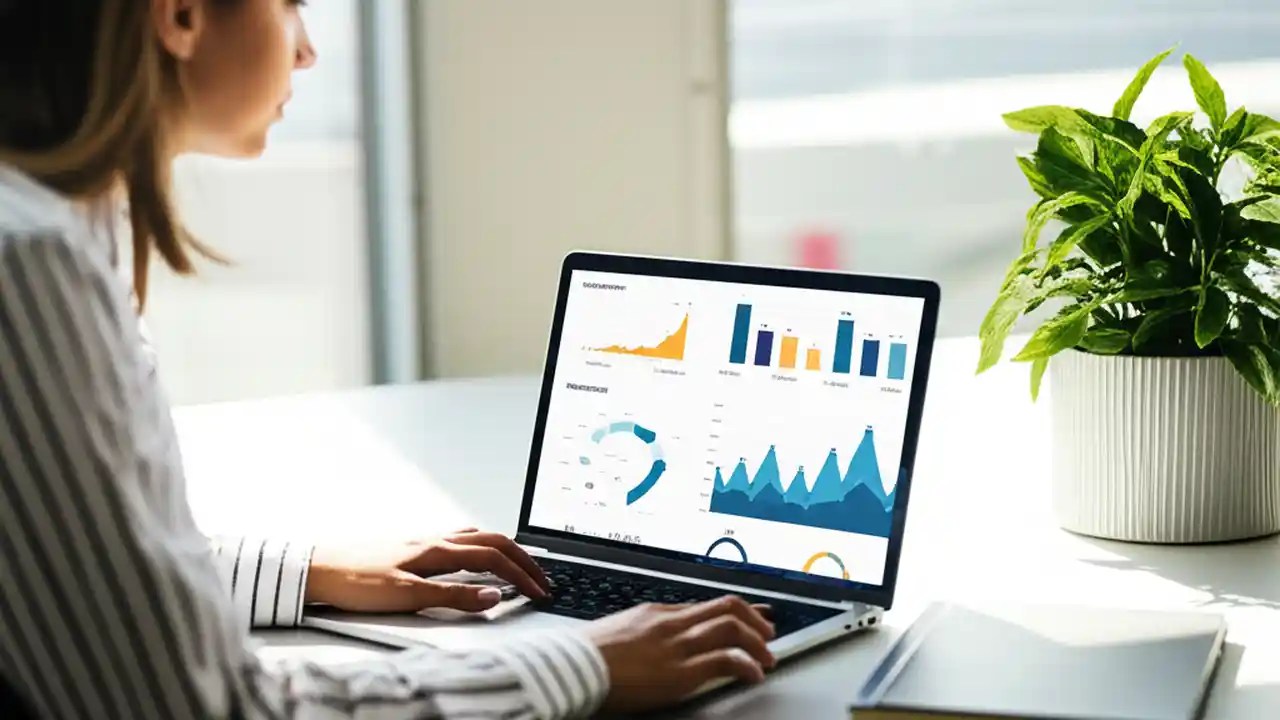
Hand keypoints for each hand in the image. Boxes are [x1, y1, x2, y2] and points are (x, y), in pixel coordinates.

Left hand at [305, 528, 550, 612]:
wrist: (317, 568)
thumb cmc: (355, 582)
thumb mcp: (406, 595)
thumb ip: (452, 597)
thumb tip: (493, 597)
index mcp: (438, 550)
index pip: (494, 558)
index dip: (522, 575)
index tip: (540, 592)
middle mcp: (436, 539)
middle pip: (494, 540)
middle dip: (524, 559)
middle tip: (542, 579)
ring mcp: (425, 540)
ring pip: (478, 535)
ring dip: (506, 549)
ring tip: (520, 565)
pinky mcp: (413, 546)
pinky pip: (461, 539)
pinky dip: (482, 547)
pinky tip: (476, 558)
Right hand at [586, 595, 776, 712]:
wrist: (570, 667)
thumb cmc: (586, 656)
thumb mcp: (620, 633)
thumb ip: (646, 632)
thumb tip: (658, 639)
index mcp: (658, 614)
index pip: (707, 605)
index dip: (737, 610)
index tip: (755, 615)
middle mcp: (672, 624)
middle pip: (727, 607)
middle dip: (755, 619)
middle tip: (768, 633)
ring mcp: (677, 646)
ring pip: (732, 628)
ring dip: (758, 643)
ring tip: (767, 658)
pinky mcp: (679, 672)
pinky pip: (725, 660)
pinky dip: (747, 665)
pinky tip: (754, 674)